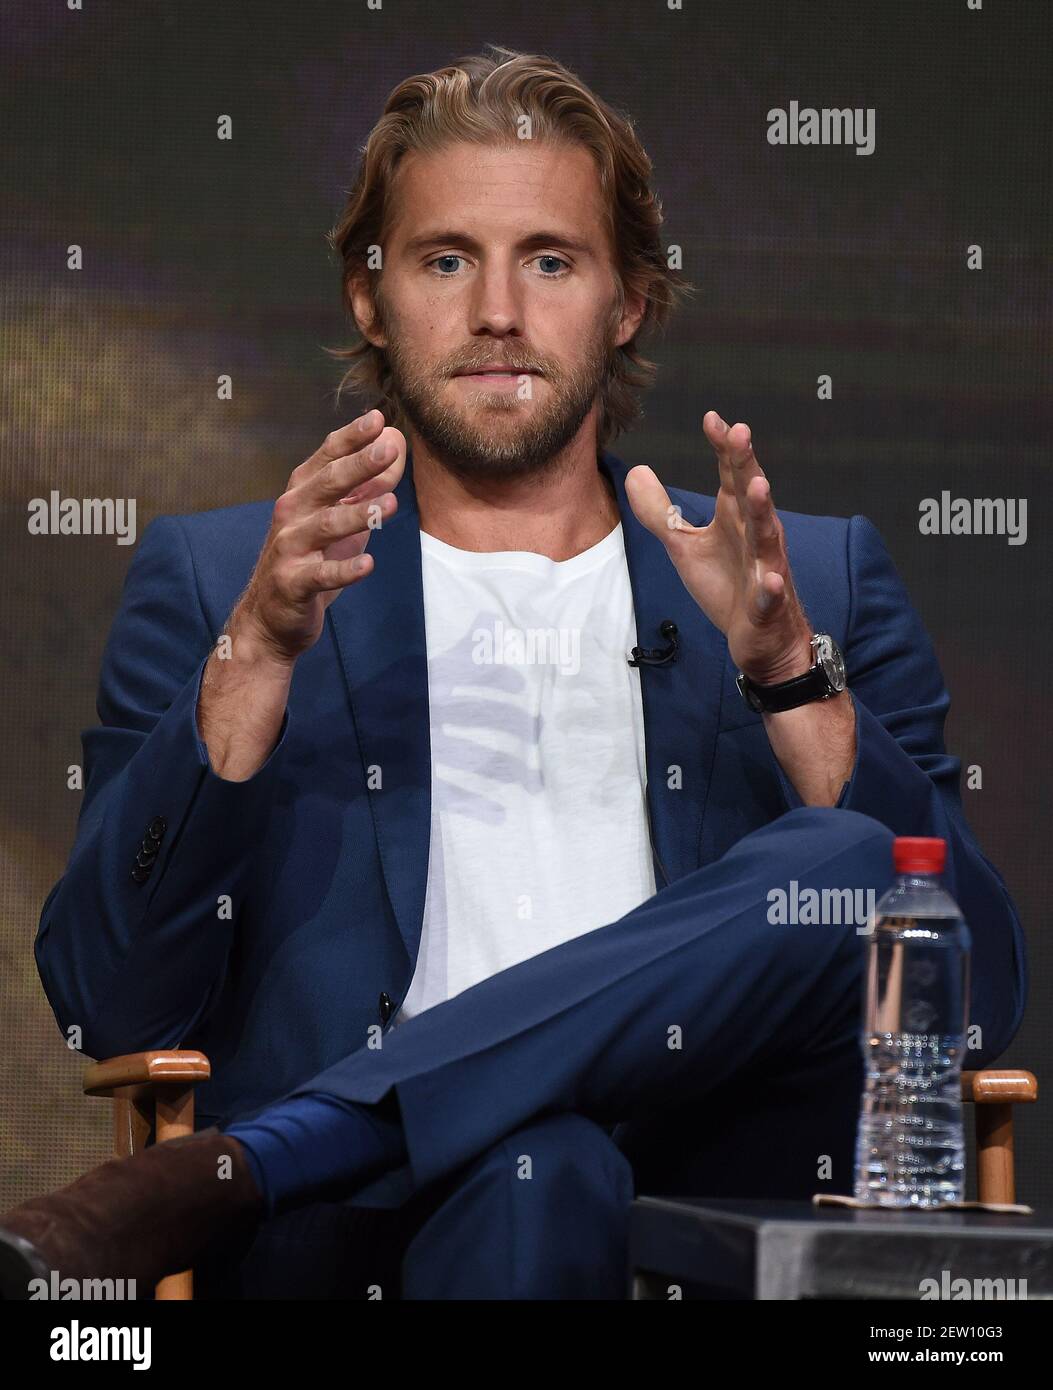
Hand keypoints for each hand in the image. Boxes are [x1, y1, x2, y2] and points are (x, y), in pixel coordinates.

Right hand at [236, 409, 406, 663]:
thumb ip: (367, 487)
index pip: (327, 458)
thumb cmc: (311, 559)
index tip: (379, 419)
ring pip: (325, 526)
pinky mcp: (293, 583)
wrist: (271, 616)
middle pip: (327, 484)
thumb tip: (396, 447)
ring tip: (391, 505)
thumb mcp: (341, 520)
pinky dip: (344, 569)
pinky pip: (322, 575)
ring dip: (359, 514)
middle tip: (387, 449)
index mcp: (302, 493)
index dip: (351, 438)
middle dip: (358, 465)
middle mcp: (291, 514)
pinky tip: (368, 564)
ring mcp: (289, 548)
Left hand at [625, 412, 813, 684]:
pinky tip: (768, 579)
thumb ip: (660, 511)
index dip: (722, 447)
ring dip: (763, 512)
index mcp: (735, 518)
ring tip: (757, 486)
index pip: (730, 474)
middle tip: (740, 431)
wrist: (759, 637)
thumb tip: (637, 471)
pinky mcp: (767, 603)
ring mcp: (765, 567)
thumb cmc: (728, 584)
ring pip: (766, 537)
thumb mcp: (684, 545)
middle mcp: (754, 535)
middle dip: (746, 464)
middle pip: (751, 494)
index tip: (711, 418)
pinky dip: (769, 586)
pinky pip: (769, 593)